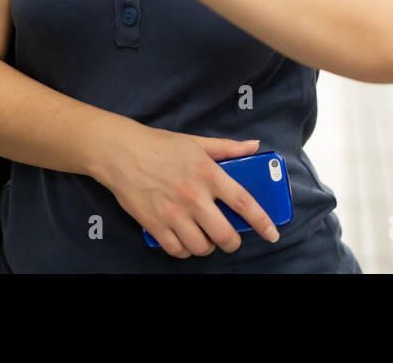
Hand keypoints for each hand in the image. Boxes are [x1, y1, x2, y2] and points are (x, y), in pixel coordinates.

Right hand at [92, 126, 279, 257]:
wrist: (120, 153)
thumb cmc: (159, 145)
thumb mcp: (197, 142)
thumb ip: (228, 148)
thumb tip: (254, 146)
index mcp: (209, 174)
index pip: (243, 203)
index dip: (262, 221)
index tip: (272, 233)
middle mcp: (194, 197)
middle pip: (225, 235)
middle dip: (233, 242)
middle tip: (231, 238)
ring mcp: (174, 213)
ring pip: (202, 247)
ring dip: (208, 246)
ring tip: (205, 237)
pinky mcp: (155, 225)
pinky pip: (178, 250)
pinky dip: (185, 250)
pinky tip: (185, 240)